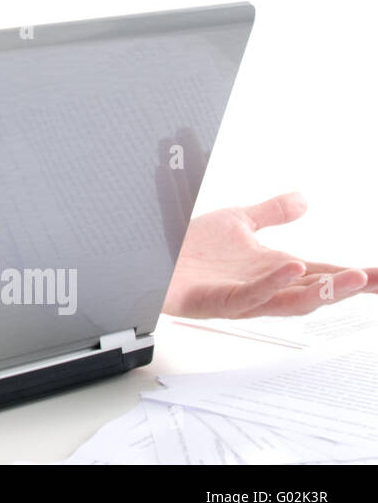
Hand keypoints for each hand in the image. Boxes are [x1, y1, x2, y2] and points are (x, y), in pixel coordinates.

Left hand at [162, 192, 377, 318]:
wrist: (147, 256)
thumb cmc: (187, 246)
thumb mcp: (237, 221)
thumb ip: (272, 212)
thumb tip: (305, 199)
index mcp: (273, 270)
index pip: (323, 274)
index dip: (355, 275)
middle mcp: (264, 287)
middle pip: (316, 293)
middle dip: (350, 287)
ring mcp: (242, 298)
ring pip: (291, 302)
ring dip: (324, 291)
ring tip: (353, 277)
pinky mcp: (217, 302)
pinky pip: (251, 297)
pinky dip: (273, 284)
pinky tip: (292, 268)